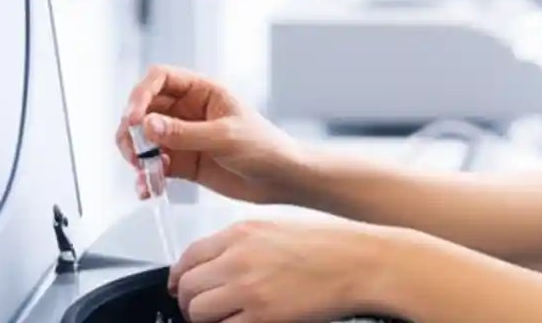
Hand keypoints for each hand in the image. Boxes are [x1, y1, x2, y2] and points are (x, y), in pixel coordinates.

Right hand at [115, 65, 302, 204]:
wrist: (280, 179)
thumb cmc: (264, 147)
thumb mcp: (225, 137)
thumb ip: (184, 133)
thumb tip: (147, 125)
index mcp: (203, 91)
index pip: (160, 78)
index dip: (140, 95)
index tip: (133, 120)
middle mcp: (188, 110)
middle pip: (144, 109)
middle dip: (132, 130)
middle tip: (134, 152)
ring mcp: (183, 136)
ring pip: (144, 139)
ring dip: (136, 155)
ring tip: (143, 172)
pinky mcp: (183, 161)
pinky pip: (154, 165)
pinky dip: (146, 176)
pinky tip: (149, 189)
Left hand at [170, 219, 394, 322]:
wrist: (360, 261)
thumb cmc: (329, 244)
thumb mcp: (277, 228)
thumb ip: (242, 244)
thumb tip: (217, 263)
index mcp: (241, 233)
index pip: (188, 257)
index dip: (180, 277)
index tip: (182, 286)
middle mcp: (238, 258)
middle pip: (189, 287)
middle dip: (189, 302)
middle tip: (200, 309)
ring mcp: (248, 289)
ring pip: (198, 312)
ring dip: (205, 319)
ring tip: (221, 319)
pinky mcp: (262, 316)